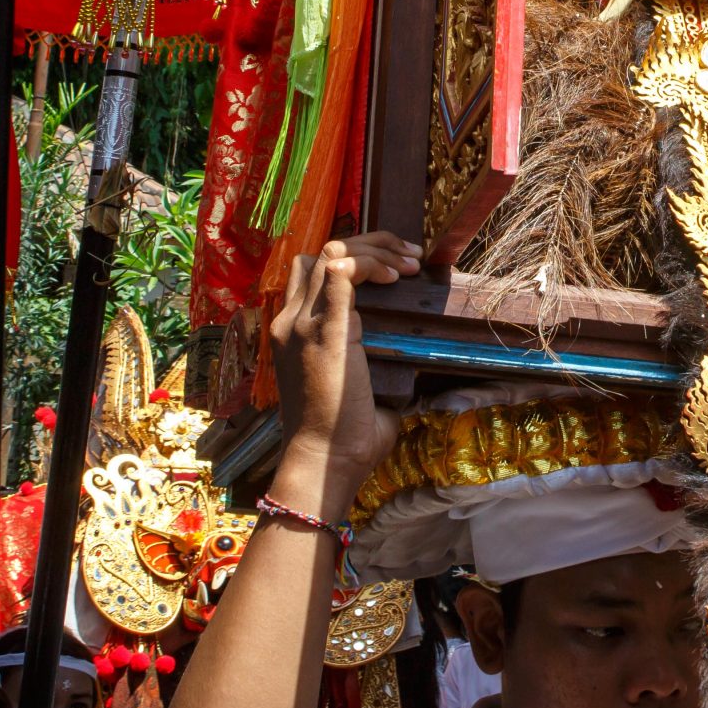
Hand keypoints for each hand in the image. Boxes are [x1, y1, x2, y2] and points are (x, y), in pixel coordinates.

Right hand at [267, 233, 416, 506]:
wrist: (323, 461)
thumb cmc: (343, 439)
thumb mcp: (352, 388)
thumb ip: (373, 368)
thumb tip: (415, 372)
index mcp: (293, 332)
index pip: (313, 270)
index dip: (354, 257)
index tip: (394, 269)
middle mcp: (292, 321)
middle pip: (322, 253)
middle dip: (370, 245)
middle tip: (409, 259)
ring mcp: (305, 324)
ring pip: (334, 252)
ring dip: (375, 250)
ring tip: (408, 264)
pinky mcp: (326, 331)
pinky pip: (342, 271)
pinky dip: (369, 264)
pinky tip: (394, 277)